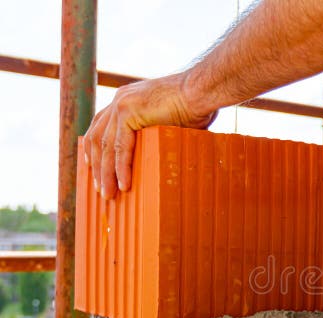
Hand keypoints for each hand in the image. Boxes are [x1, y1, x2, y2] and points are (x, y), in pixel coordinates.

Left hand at [83, 72, 216, 199]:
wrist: (201, 91)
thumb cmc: (195, 106)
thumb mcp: (169, 121)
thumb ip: (157, 133)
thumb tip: (163, 155)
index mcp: (126, 99)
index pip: (101, 127)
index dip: (95, 150)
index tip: (94, 167)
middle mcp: (119, 100)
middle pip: (97, 138)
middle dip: (97, 166)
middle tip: (101, 189)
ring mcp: (121, 104)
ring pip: (106, 146)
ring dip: (106, 173)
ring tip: (109, 194)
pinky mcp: (128, 112)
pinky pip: (121, 147)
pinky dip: (121, 168)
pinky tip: (123, 184)